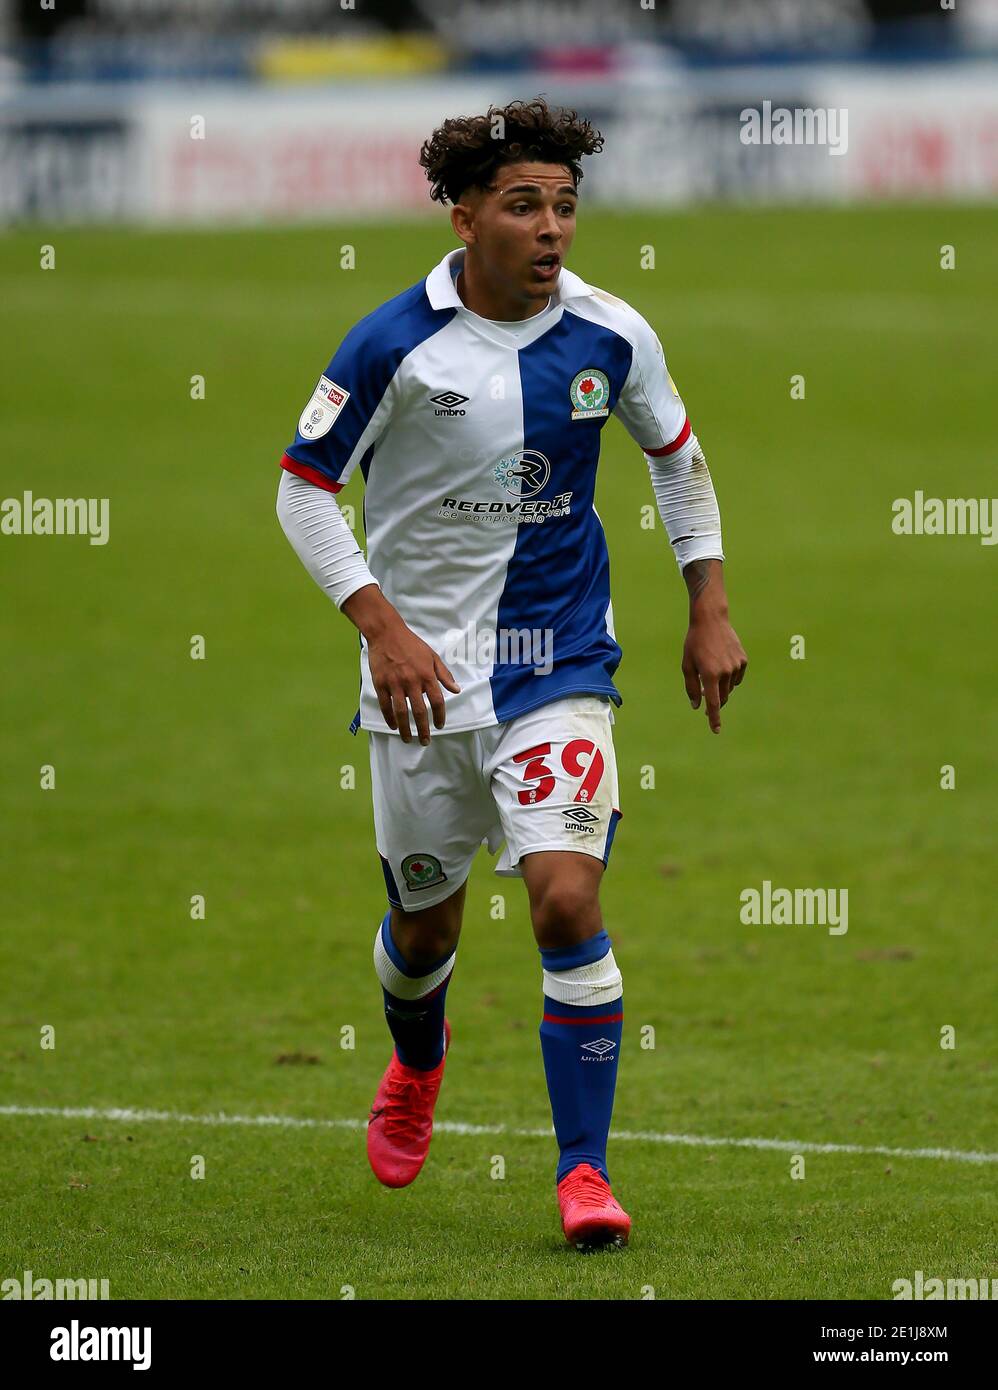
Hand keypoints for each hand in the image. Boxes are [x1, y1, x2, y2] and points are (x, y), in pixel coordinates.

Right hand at [367, 618, 460, 744]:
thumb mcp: (432, 656)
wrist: (387, 633)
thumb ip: (444, 675)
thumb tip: (456, 690)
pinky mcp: (381, 684)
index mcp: (426, 675)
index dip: (439, 716)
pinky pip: (385, 705)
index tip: (439, 726)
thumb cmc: (412, 644)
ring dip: (405, 729)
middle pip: (419, 711)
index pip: (437, 701)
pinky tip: (393, 726)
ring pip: (401, 712)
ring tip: (407, 739)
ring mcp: (395, 684)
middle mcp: (412, 682)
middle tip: (425, 741)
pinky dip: (389, 718)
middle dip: (423, 729)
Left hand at [680, 559, 746, 732]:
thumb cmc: (694, 643)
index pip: (713, 703)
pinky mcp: (743, 660)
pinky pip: (736, 678)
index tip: (716, 730)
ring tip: (711, 669)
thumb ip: (691, 687)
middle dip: (713, 700)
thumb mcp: (687, 665)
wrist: (711, 620)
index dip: (714, 718)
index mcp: (709, 674)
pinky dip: (729, 677)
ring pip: (729, 688)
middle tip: (702, 691)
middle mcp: (725, 672)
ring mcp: (736, 666)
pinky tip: (722, 663)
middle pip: (721, 697)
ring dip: (720, 686)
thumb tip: (697, 706)